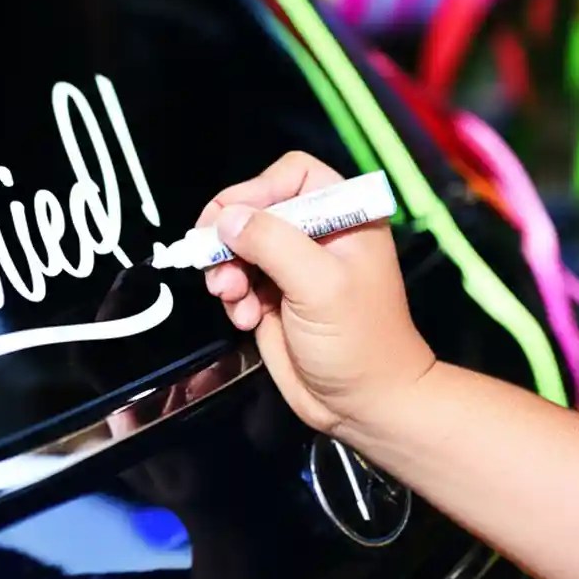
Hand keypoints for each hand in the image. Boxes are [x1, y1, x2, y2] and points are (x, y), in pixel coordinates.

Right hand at [196, 151, 435, 435]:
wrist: (362, 404)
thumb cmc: (360, 342)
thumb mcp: (320, 285)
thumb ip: (273, 242)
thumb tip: (228, 219)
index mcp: (344, 216)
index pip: (291, 174)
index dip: (257, 190)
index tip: (231, 219)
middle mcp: (316, 234)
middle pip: (255, 207)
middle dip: (230, 237)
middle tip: (216, 262)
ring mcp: (291, 265)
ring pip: (237, 244)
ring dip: (225, 269)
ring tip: (230, 297)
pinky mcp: (271, 296)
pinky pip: (234, 278)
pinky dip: (230, 296)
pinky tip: (244, 318)